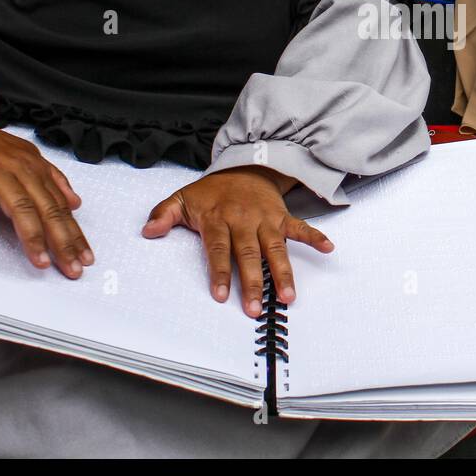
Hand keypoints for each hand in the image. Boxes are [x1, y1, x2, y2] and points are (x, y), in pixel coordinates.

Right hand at [0, 94, 91, 278]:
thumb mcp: (26, 159)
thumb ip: (52, 180)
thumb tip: (75, 202)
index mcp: (36, 170)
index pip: (60, 207)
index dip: (74, 234)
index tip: (86, 258)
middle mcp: (20, 170)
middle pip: (46, 209)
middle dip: (62, 241)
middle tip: (72, 268)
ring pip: (18, 205)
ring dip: (31, 235)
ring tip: (40, 261)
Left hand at [141, 165, 333, 317]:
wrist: (244, 166)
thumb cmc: (212, 191)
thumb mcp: (182, 198)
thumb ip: (163, 214)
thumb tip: (147, 231)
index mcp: (218, 219)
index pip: (217, 249)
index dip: (218, 272)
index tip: (220, 295)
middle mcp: (243, 221)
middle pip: (248, 255)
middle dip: (252, 283)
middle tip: (254, 309)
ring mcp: (265, 219)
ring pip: (275, 249)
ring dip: (283, 273)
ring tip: (287, 297)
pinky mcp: (282, 217)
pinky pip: (300, 228)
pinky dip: (314, 237)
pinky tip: (328, 249)